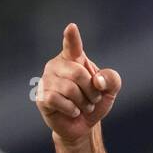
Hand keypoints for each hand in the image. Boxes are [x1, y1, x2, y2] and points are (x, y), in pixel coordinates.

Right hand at [35, 23, 121, 143]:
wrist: (83, 125)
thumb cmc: (94, 102)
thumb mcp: (109, 89)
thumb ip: (111, 79)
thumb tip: (97, 80)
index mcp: (73, 58)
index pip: (72, 45)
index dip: (71, 37)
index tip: (72, 27)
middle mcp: (57, 65)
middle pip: (78, 73)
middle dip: (91, 91)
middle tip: (92, 99)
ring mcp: (46, 80)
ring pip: (69, 89)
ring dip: (83, 103)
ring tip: (83, 106)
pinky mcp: (41, 96)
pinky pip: (57, 100)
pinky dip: (71, 109)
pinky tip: (73, 111)